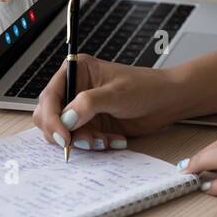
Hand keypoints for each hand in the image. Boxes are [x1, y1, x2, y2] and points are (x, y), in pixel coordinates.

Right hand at [32, 54, 179, 150]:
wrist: (167, 102)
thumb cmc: (145, 87)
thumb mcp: (116, 93)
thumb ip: (88, 104)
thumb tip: (66, 119)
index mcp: (76, 72)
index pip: (49, 97)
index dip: (52, 119)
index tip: (63, 136)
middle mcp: (75, 90)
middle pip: (50, 117)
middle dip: (65, 133)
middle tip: (85, 141)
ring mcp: (82, 109)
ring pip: (66, 133)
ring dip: (84, 141)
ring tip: (105, 140)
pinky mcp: (92, 125)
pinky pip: (82, 141)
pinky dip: (96, 144)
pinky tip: (113, 139)